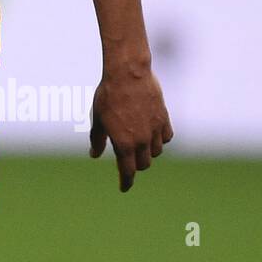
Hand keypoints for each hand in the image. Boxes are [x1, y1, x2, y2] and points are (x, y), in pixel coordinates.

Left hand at [88, 62, 173, 191]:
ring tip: (139, 144)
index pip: (128, 171)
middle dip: (135, 165)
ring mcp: (155, 130)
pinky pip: (166, 138)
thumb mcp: (98, 118)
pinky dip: (160, 140)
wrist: (128, 74)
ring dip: (148, 152)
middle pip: (143, 164)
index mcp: (124, 144)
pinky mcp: (164, 119)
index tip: (124, 187)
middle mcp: (142, 141)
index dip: (126, 182)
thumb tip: (94, 155)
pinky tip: (153, 134)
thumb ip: (98, 139)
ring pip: (156, 152)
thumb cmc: (108, 96)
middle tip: (128, 160)